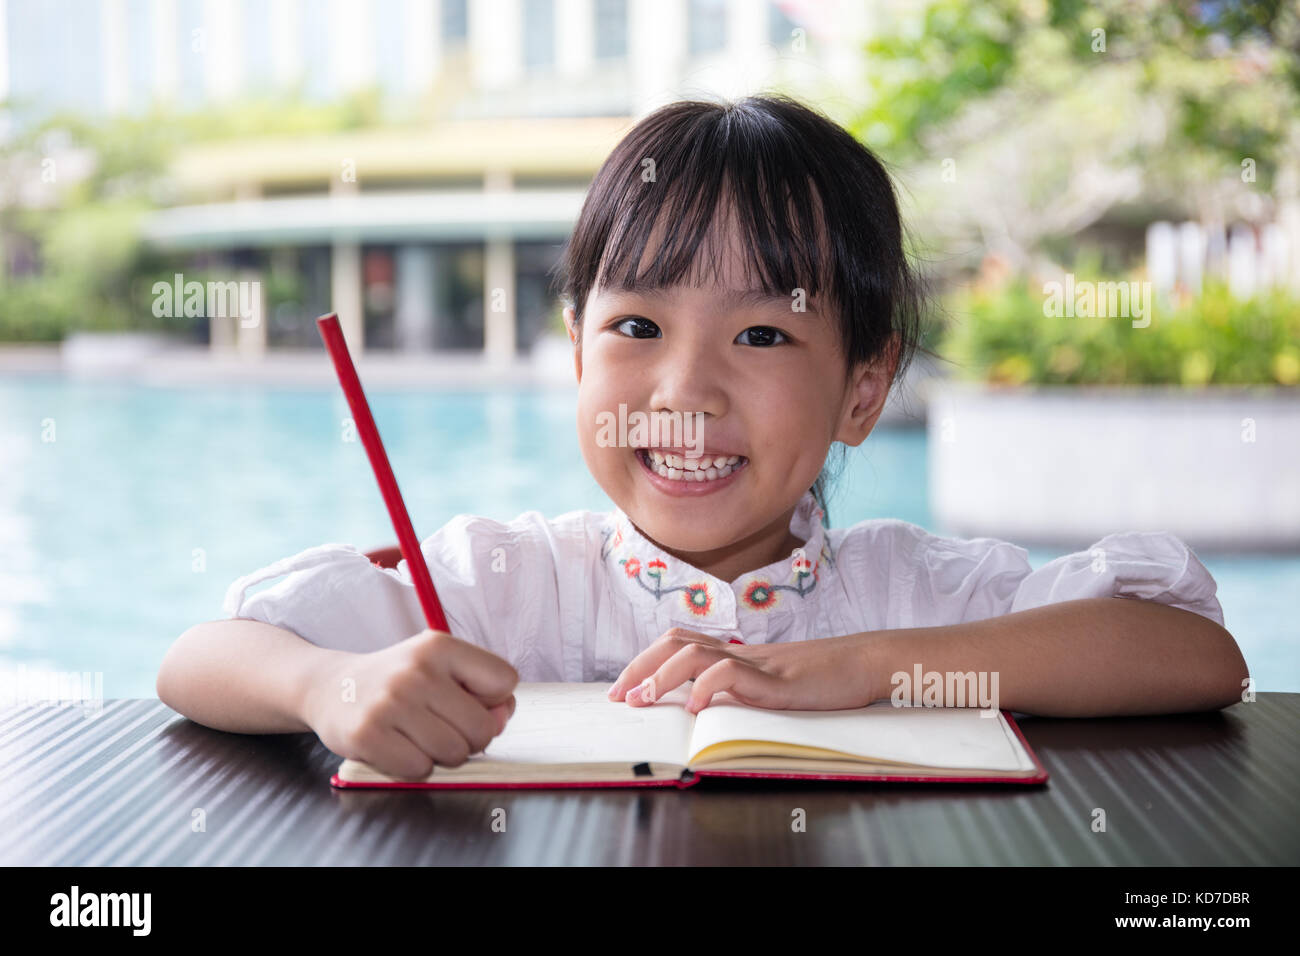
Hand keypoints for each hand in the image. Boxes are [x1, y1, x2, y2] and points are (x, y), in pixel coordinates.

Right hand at [304, 628, 517, 779]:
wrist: (333, 688)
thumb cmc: (401, 683)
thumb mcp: (442, 668)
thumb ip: (484, 690)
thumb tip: (500, 719)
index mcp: (441, 646)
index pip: (505, 680)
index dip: (493, 700)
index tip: (465, 698)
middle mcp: (417, 670)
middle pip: (483, 728)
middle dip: (469, 737)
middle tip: (440, 726)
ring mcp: (391, 702)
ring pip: (454, 753)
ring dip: (441, 754)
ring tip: (417, 735)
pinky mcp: (367, 734)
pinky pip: (419, 769)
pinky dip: (414, 766)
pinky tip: (397, 746)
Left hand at [606, 627, 879, 713]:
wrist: (866, 662)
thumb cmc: (824, 677)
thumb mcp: (773, 685)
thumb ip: (742, 689)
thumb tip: (706, 705)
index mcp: (736, 653)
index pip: (679, 643)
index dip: (647, 661)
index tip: (624, 688)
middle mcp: (740, 652)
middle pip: (676, 642)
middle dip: (641, 667)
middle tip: (618, 696)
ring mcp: (757, 662)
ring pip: (694, 653)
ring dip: (662, 676)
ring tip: (643, 699)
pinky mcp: (775, 679)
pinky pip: (731, 673)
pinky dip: (706, 687)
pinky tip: (696, 707)